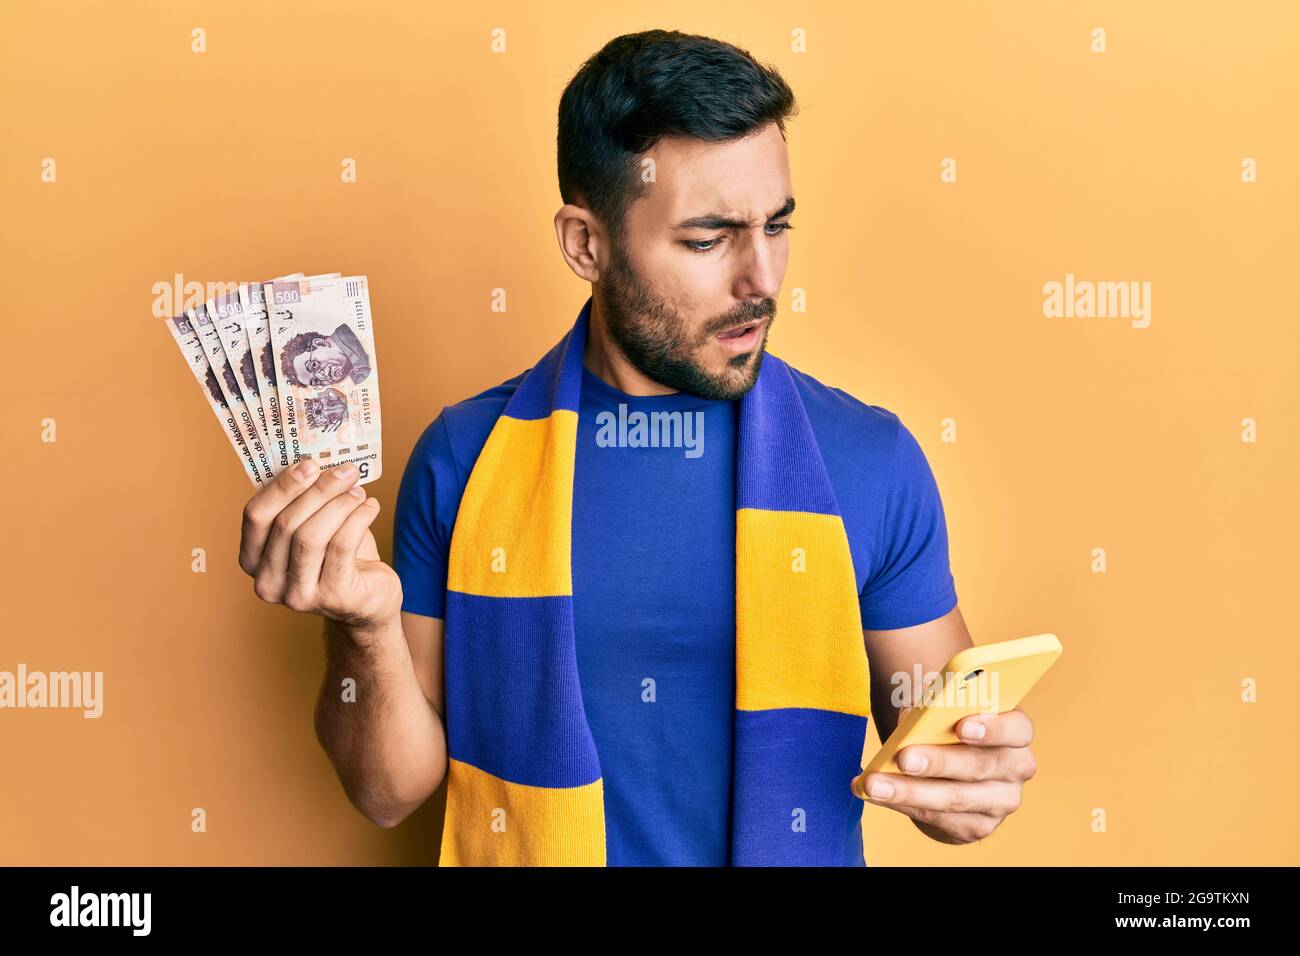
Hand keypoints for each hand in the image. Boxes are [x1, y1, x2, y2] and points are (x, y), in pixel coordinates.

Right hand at [239, 458, 401, 633]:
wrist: (369, 599)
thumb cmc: (336, 557)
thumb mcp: (311, 527)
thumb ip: (301, 502)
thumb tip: (312, 461)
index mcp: (252, 560)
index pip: (256, 517)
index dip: (281, 487)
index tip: (309, 464)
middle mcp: (267, 583)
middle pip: (286, 523)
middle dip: (318, 491)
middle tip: (345, 471)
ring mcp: (297, 595)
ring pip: (312, 535)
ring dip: (339, 505)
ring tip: (358, 491)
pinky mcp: (332, 597)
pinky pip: (342, 545)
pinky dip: (359, 518)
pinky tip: (371, 507)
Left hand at [851, 706, 1036, 844]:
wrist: (952, 768)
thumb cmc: (947, 725)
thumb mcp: (944, 707)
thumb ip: (933, 706)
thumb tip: (910, 716)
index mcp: (1015, 729)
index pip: (1016, 728)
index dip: (991, 728)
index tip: (961, 726)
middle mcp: (1016, 768)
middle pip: (979, 765)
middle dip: (938, 761)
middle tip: (903, 757)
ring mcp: (1000, 801)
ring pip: (955, 798)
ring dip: (909, 790)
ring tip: (874, 784)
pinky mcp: (978, 826)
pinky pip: (938, 817)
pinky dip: (904, 804)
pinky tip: (877, 794)